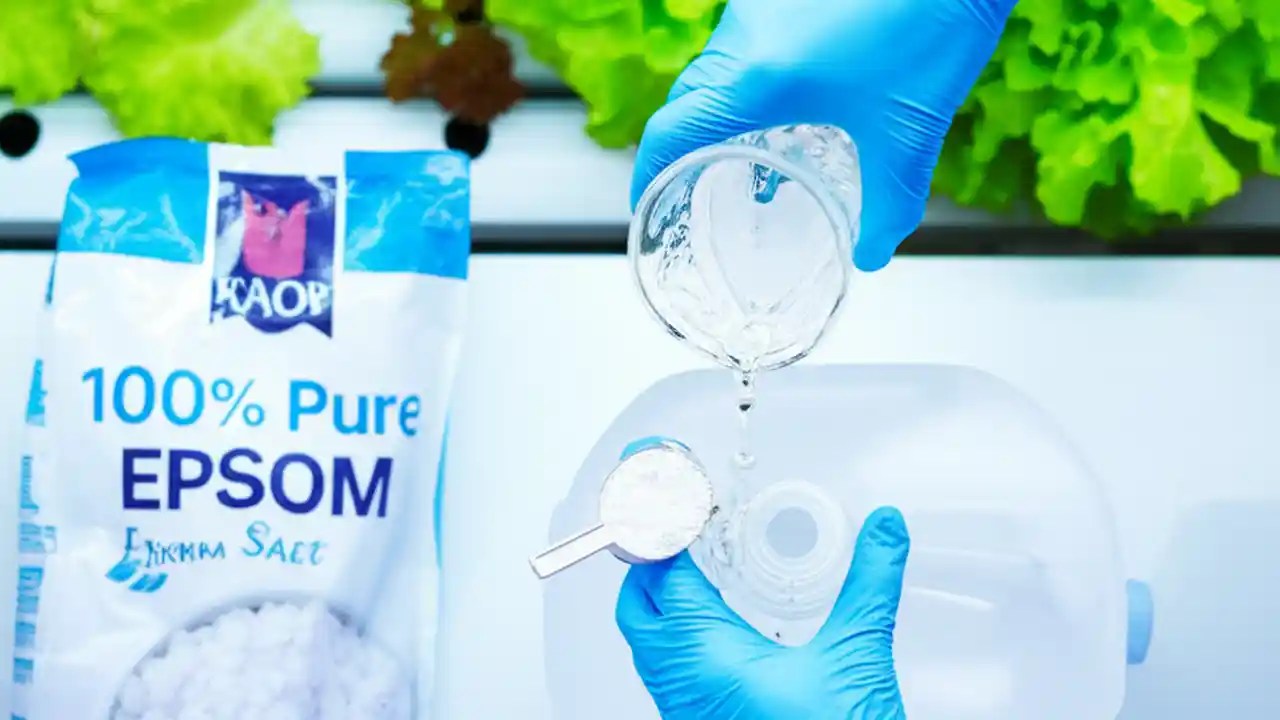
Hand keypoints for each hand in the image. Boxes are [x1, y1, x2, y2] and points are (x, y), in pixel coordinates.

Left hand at [616, 507, 909, 718]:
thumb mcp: (856, 656)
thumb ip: (870, 583)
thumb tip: (885, 529)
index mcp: (702, 654)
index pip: (660, 571)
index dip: (664, 526)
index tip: (677, 496)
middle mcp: (679, 683)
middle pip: (639, 605)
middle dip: (653, 561)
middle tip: (684, 529)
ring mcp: (684, 711)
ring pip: (651, 644)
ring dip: (666, 602)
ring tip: (705, 570)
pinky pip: (671, 673)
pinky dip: (683, 637)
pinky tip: (725, 630)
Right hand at [630, 0, 1018, 270]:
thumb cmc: (932, 23)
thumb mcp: (907, 132)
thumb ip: (889, 203)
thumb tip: (872, 252)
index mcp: (755, 78)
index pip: (671, 130)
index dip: (649, 173)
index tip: (646, 201)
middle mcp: (743, 37)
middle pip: (687, 99)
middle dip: (687, 146)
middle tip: (702, 183)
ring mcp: (760, 7)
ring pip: (716, 68)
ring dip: (722, 111)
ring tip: (758, 151)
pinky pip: (744, 43)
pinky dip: (750, 80)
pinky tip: (794, 100)